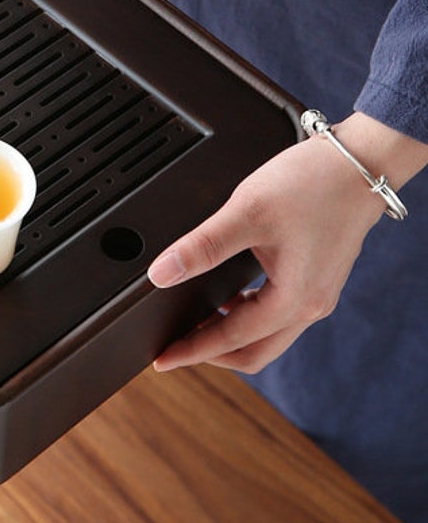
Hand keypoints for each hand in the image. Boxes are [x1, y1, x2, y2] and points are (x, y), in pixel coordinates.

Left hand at [147, 112, 427, 373]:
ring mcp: (317, 292)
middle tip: (173, 346)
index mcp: (294, 300)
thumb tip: (162, 273)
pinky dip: (248, 314)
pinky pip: (278, 311)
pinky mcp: (317, 277)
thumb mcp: (246, 213)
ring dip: (229, 333)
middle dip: (210, 353)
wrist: (359, 163)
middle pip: (254, 351)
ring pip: (267, 333)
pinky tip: (228, 296)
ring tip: (192, 322)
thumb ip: (201, 246)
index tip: (161, 359)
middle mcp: (310, 305)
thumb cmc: (313, 184)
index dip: (192, 352)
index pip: (232, 342)